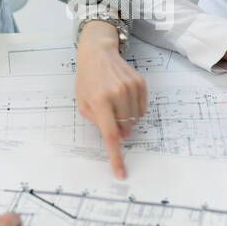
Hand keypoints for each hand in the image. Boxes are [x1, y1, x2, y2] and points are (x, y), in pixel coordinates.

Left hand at [74, 21, 147, 178]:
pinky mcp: (140, 83)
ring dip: (126, 119)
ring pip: (135, 120)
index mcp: (99, 101)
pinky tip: (125, 99)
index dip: (116, 157)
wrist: (98, 53)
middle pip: (125, 129)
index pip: (110, 135)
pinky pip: (142, 109)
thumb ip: (97, 122)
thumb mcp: (83, 103)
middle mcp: (116, 94)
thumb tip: (116, 136)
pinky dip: (134, 110)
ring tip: (115, 104)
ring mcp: (130, 88)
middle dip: (119, 129)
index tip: (121, 172)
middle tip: (110, 116)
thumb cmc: (88, 80)